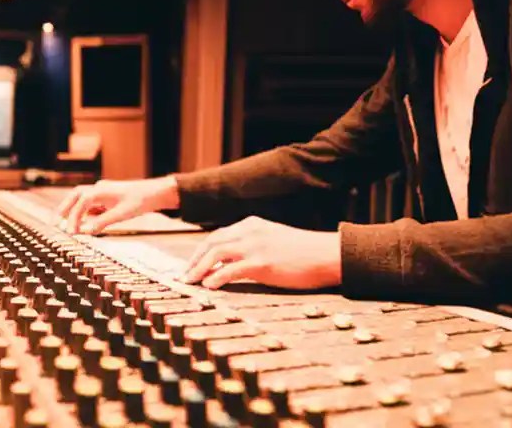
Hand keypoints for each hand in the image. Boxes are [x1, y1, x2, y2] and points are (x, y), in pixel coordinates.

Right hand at [55, 176, 179, 233]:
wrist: (155, 193)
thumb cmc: (139, 201)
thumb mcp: (121, 215)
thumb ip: (102, 223)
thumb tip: (86, 231)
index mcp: (100, 191)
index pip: (80, 203)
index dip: (72, 218)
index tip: (69, 232)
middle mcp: (99, 189)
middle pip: (75, 196)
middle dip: (64, 209)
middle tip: (55, 223)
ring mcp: (102, 192)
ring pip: (81, 199)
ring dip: (72, 210)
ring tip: (65, 225)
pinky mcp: (106, 197)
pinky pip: (90, 204)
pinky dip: (83, 212)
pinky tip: (83, 223)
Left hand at [182, 216, 342, 289]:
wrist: (327, 254)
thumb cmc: (303, 252)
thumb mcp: (272, 241)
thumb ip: (251, 247)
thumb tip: (230, 264)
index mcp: (251, 225)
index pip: (217, 236)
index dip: (201, 251)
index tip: (191, 265)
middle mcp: (250, 231)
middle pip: (211, 243)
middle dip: (194, 260)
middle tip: (184, 276)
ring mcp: (256, 246)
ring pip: (216, 253)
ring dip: (199, 268)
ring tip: (190, 282)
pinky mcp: (263, 263)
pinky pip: (231, 270)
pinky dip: (216, 277)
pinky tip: (208, 286)